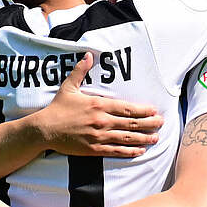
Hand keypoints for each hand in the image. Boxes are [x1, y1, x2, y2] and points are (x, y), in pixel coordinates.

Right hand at [30, 52, 161, 157]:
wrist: (44, 130)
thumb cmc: (57, 108)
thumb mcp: (68, 87)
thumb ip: (80, 71)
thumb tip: (88, 55)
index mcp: (98, 105)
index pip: (127, 108)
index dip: (143, 110)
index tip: (154, 110)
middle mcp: (102, 121)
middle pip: (131, 123)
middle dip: (149, 124)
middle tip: (161, 123)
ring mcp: (99, 136)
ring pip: (127, 138)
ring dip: (143, 138)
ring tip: (155, 138)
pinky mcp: (94, 149)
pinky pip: (116, 151)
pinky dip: (129, 151)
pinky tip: (140, 151)